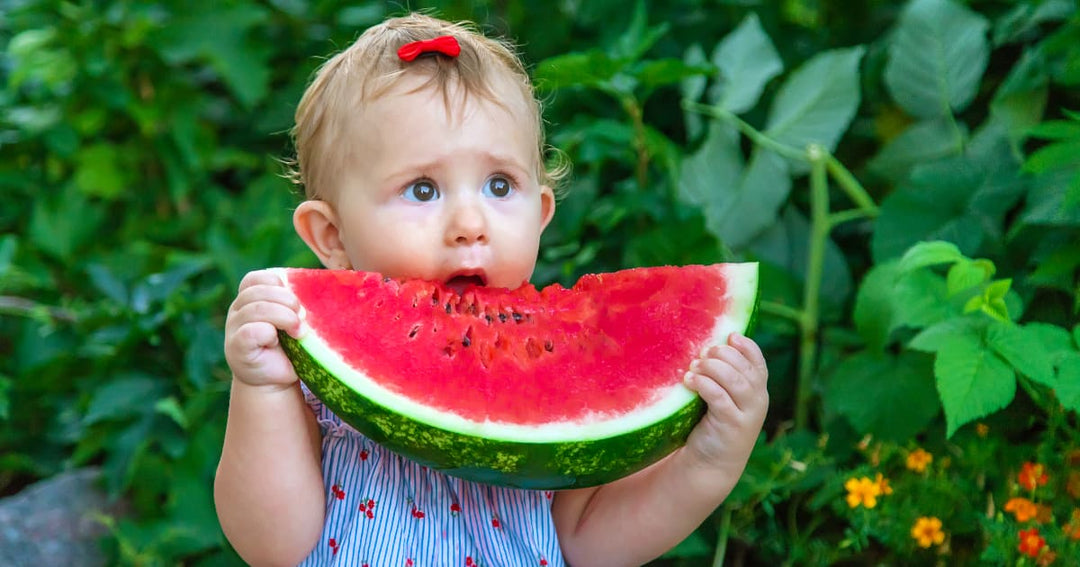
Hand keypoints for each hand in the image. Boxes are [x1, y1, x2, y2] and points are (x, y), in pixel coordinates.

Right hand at [224, 270, 303, 389]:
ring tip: (298, 332)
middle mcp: (237, 310)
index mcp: (249, 298)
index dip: (276, 283)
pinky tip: (276, 343)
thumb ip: (294, 303)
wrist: (275, 379)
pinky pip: (252, 330)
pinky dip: (270, 334)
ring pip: (257, 309)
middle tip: (302, 318)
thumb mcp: (292, 319)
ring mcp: (233, 328)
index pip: (256, 278)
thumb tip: (314, 288)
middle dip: (287, 301)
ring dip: (285, 318)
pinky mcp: (236, 346)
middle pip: (259, 291)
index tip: (294, 300)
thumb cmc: (288, 346)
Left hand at [681, 333, 768, 469]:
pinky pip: (720, 398)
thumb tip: (705, 346)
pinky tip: (689, 380)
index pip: (759, 362)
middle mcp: (758, 401)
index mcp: (757, 391)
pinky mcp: (732, 427)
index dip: (747, 346)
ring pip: (736, 382)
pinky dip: (704, 385)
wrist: (710, 463)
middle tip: (703, 353)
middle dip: (724, 355)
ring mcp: (747, 415)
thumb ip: (722, 376)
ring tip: (694, 366)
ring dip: (713, 368)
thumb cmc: (712, 424)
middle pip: (746, 369)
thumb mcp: (722, 398)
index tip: (730, 336)